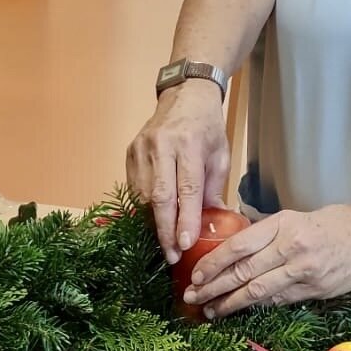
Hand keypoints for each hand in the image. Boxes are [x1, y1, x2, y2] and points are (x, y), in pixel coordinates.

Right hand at [127, 82, 231, 260]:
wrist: (185, 95)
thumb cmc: (207, 127)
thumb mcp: (220, 155)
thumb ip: (213, 190)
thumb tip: (214, 225)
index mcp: (190, 144)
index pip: (187, 189)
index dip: (185, 219)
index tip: (185, 244)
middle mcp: (162, 145)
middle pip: (160, 196)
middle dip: (165, 230)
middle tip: (172, 256)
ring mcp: (141, 148)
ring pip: (142, 196)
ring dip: (153, 224)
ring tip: (165, 244)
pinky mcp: (130, 152)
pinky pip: (134, 189)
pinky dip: (143, 209)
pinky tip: (153, 222)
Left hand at [183, 203, 350, 316]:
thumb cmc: (334, 223)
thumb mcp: (297, 218)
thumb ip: (267, 233)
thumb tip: (234, 249)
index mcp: (283, 225)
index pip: (239, 245)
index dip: (214, 263)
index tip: (196, 274)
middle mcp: (291, 247)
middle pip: (244, 272)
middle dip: (214, 286)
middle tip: (193, 296)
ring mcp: (304, 271)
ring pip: (259, 291)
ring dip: (231, 303)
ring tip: (212, 310)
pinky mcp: (314, 290)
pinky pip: (279, 300)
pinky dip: (257, 306)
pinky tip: (241, 310)